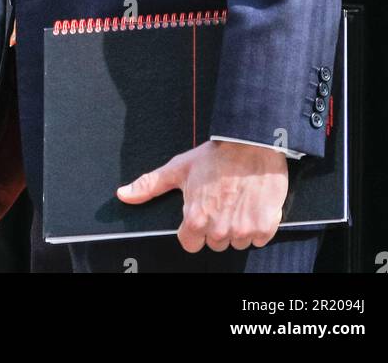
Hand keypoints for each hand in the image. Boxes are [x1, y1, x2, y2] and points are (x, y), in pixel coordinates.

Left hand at [116, 139, 288, 251]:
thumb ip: (149, 185)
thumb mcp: (179, 168)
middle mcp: (218, 229)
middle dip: (216, 227)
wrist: (251, 143)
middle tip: (221, 201)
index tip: (201, 212)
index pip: (190, 244)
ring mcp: (243, 230)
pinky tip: (252, 204)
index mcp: (195, 219)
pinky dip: (258, 225)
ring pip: (237, 242)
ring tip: (237, 200)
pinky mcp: (264, 227)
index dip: (193, 228)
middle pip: (214, 243)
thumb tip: (123, 195)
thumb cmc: (215, 155)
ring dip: (237, 227)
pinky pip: (259, 239)